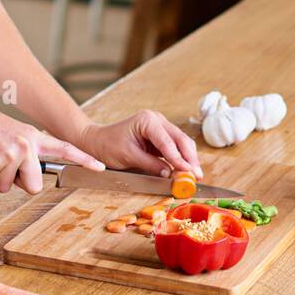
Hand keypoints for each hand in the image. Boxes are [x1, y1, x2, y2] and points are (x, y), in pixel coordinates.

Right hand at [0, 98, 103, 194]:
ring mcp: (12, 152)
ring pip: (7, 187)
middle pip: (34, 186)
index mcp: (33, 137)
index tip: (101, 167)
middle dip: (17, 183)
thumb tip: (31, 179)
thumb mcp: (13, 135)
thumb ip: (27, 154)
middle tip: (3, 164)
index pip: (65, 148)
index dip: (84, 160)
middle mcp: (27, 144)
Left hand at [79, 110, 202, 178]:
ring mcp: (160, 126)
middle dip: (190, 158)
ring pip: (181, 142)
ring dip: (188, 158)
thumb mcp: (128, 157)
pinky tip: (186, 169)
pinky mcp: (160, 135)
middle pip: (181, 139)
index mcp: (147, 120)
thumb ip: (151, 165)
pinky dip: (181, 158)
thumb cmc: (108, 146)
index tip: (189, 172)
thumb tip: (170, 174)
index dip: (180, 158)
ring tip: (195, 175)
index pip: (168, 141)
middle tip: (197, 175)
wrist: (97, 141)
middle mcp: (156, 119)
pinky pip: (175, 146)